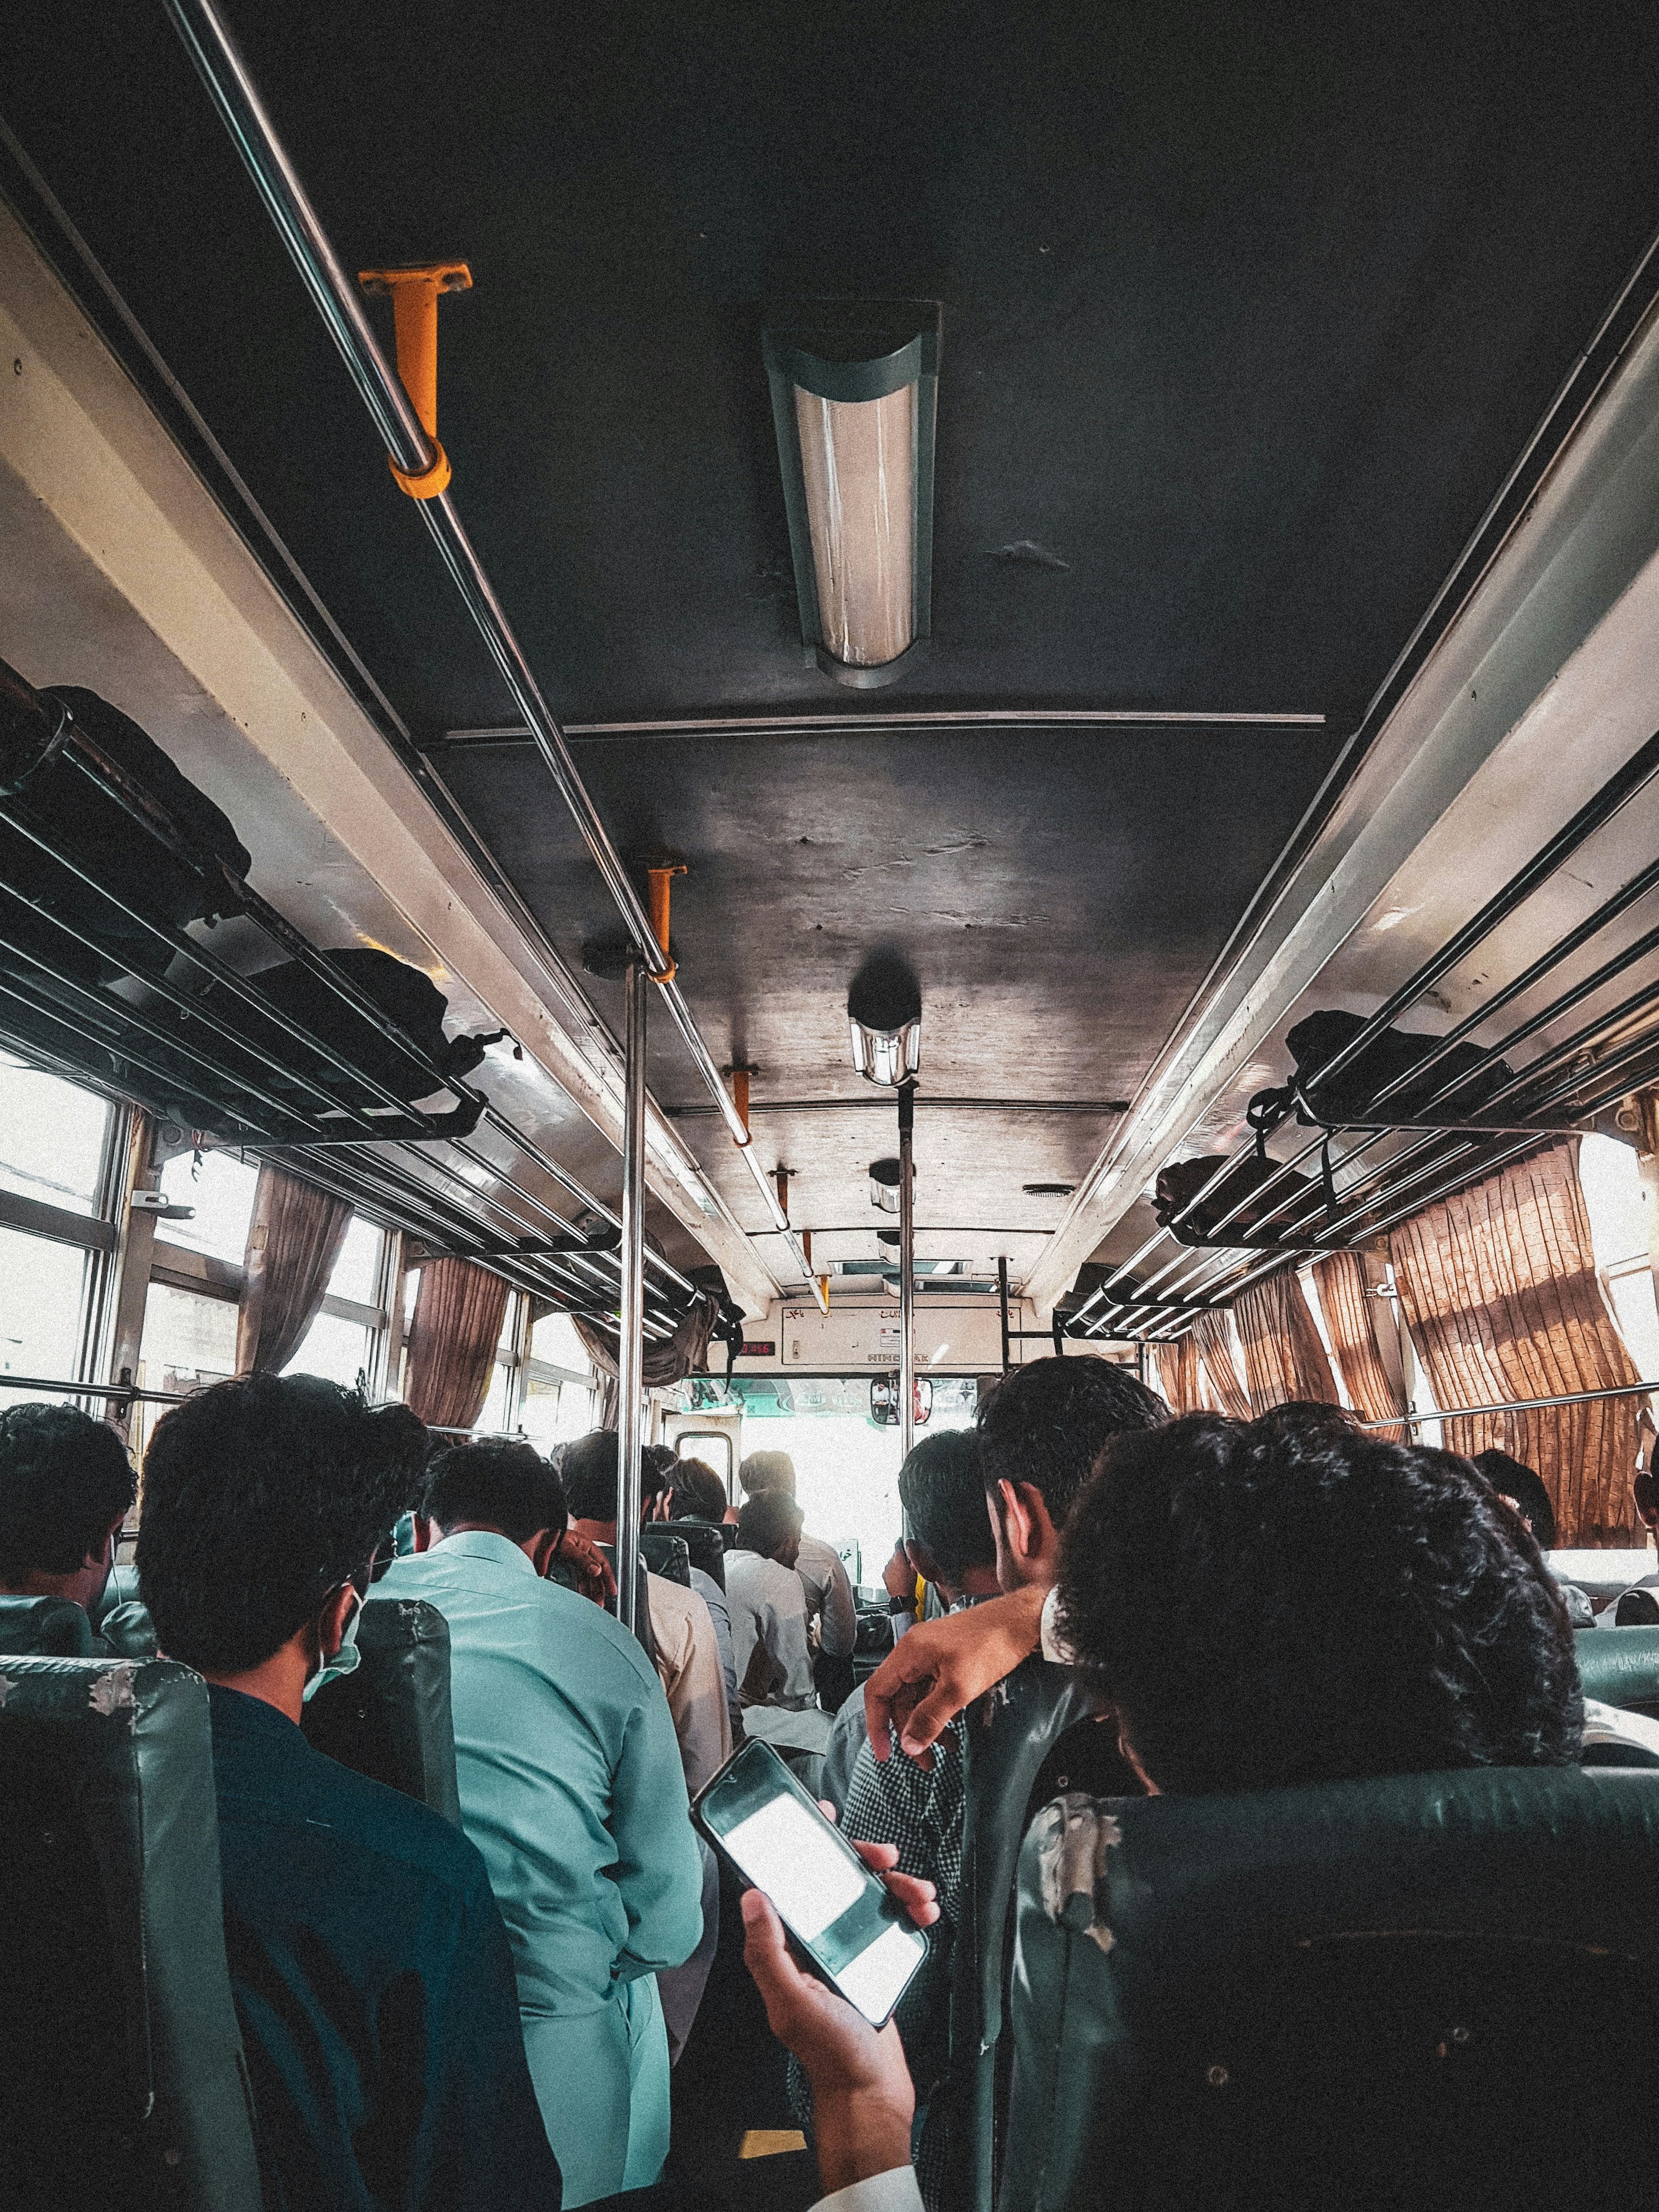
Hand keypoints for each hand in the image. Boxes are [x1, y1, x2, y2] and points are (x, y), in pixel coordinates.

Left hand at [553, 1528, 616, 1606]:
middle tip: (600, 1604)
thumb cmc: (550, 1536)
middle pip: (595, 1573)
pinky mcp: (565, 1565)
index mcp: (586, 1546)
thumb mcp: (567, 1547)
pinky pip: (577, 1579)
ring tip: (592, 1604)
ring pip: (586, 1578)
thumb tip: (597, 1571)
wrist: (533, 1536)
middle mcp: (582, 1553)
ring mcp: (574, 1559)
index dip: (608, 1578)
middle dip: (599, 1589)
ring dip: (590, 1591)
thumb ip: (582, 1559)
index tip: (612, 1591)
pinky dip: (580, 1588)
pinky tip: (581, 1597)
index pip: (602, 1563)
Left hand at [740, 1818, 935, 2194]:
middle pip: (837, 1877)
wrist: (872, 2092)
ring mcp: (847, 1946)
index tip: (822, 1817)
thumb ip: (768, 1951)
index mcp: (788, 1944)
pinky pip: (892, 1917)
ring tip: (919, 1894)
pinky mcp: (875, 1956)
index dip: (804, 1844)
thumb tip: (752, 1895)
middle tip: (886, 1856)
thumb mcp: (793, 2001)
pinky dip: (910, 1908)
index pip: (791, 1879)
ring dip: (897, 1883)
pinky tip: (924, 1912)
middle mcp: (815, 1939)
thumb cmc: (830, 2053)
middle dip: (864, 1858)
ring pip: (870, 1893)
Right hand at [863, 1583, 1047, 1768]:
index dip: (877, 1725)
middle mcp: (915, 1651)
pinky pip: (933, 1689)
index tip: (886, 1753)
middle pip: (899, 1699)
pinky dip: (941, 1709)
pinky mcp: (947, 1657)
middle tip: (926, 1760)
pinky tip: (956, 1724)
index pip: (877, 1692)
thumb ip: (930, 1718)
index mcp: (909, 1652)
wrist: (1022, 1621)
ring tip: (949, 1745)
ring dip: (929, 1724)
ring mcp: (931, 1653)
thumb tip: (909, 1745)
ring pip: (918, 1697)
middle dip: (910, 1732)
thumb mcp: (959, 1688)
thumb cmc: (992, 1643)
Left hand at [881, 1542, 914, 1602]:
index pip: (898, 1544)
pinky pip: (889, 1570)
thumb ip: (913, 1558)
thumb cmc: (909, 1584)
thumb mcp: (915, 1569)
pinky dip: (893, 1572)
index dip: (901, 1542)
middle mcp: (890, 1561)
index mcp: (898, 1557)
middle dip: (901, 1557)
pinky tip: (899, 1577)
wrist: (902, 1597)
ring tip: (904, 1572)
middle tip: (908, 1562)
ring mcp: (886, 1569)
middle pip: (895, 1554)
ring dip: (896, 1565)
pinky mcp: (884, 1576)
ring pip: (892, 1562)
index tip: (903, 1542)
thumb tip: (913, 1550)